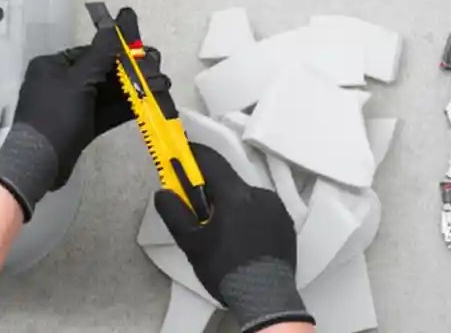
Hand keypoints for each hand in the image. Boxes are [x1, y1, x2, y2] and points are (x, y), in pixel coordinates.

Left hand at [0, 8, 166, 220]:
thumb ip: (100, 55)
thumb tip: (115, 26)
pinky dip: (122, 108)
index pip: (90, 52)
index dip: (117, 52)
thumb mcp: (79, 81)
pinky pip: (103, 112)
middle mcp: (60, 82)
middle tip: (156, 70)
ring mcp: (70, 106)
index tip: (143, 52)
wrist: (39, 162)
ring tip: (160, 87)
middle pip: (100, 73)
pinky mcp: (79, 126)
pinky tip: (146, 104)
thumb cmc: (56, 114)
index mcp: (52, 66)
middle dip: (128, 73)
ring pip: (104, 94)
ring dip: (130, 91)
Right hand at [155, 145, 313, 331]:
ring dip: (231, 205)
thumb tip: (163, 192)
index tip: (180, 153)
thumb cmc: (225, 269)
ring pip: (246, 197)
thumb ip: (174, 213)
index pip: (211, 161)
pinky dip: (249, 217)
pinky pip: (262, 211)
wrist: (265, 298)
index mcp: (235, 195)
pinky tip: (242, 240)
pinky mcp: (287, 225)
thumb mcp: (191, 244)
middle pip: (228, 181)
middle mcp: (260, 194)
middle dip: (210, 190)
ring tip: (221, 232)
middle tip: (197, 210)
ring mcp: (277, 209)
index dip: (193, 154)